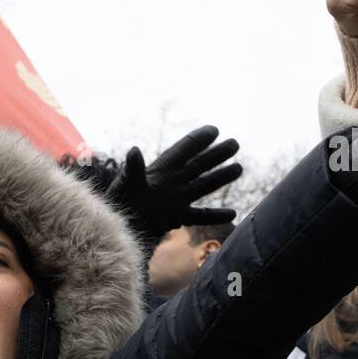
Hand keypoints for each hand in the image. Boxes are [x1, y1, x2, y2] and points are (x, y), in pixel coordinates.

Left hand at [106, 127, 241, 240]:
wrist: (118, 228)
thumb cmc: (118, 203)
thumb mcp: (125, 185)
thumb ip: (133, 169)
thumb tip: (134, 150)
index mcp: (159, 170)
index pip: (182, 151)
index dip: (197, 140)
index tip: (214, 130)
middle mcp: (171, 183)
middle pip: (198, 165)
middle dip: (216, 155)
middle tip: (235, 143)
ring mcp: (176, 200)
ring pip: (203, 186)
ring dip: (221, 178)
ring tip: (238, 168)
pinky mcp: (177, 218)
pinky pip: (200, 216)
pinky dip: (215, 215)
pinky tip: (233, 213)